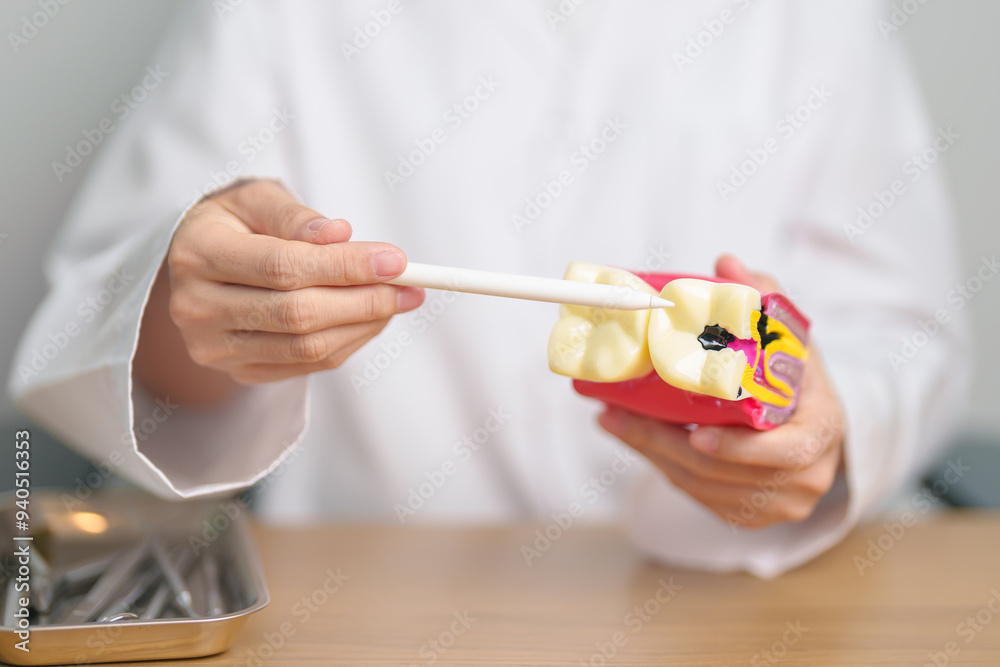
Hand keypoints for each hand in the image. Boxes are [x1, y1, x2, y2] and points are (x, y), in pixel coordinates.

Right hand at [143, 179, 423, 390]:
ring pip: (306, 348)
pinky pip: (306, 365)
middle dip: (364, 300)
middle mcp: (198, 308)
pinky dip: (348, 341)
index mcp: (198, 254)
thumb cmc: (235, 222)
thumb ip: (295, 215)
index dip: (344, 267)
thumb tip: (341, 235)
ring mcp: (215, 347)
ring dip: (363, 325)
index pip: (282, 266)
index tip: (395, 261)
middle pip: (297, 314)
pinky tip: (370, 318)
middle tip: (410, 286)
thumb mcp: (258, 199)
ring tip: (398, 301)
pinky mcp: (238, 371)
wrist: (196, 264)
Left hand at [598, 255, 843, 528]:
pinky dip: (663, 468)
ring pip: (702, 485)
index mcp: (822, 431)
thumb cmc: (799, 379)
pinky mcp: (750, 516)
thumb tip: (725, 263)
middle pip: (723, 470)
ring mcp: (778, 504)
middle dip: (663, 443)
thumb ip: (761, 298)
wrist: (816, 427)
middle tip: (618, 414)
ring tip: (614, 421)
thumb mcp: (790, 337)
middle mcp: (805, 476)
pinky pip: (698, 496)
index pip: (783, 451)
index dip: (737, 447)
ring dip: (652, 454)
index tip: (693, 433)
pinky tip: (635, 440)